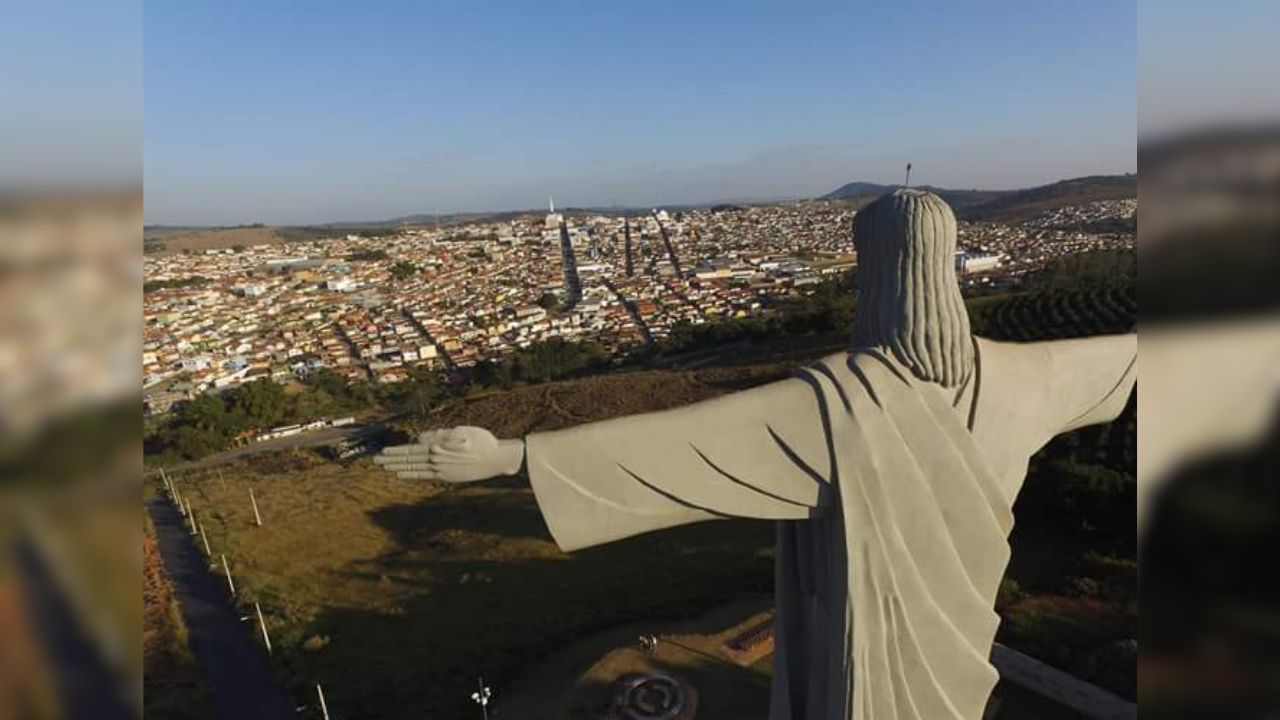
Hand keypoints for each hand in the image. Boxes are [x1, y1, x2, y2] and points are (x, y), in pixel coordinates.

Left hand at [374, 426, 524, 482]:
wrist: (497, 459)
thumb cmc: (482, 442)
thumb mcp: (461, 432)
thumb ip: (439, 436)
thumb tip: (420, 441)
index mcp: (438, 448)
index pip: (411, 451)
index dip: (396, 452)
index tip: (382, 452)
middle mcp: (436, 461)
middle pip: (409, 460)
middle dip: (391, 460)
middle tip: (375, 461)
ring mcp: (441, 470)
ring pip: (414, 468)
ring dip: (398, 467)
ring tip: (385, 467)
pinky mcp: (447, 476)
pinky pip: (424, 475)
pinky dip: (411, 475)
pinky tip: (402, 475)